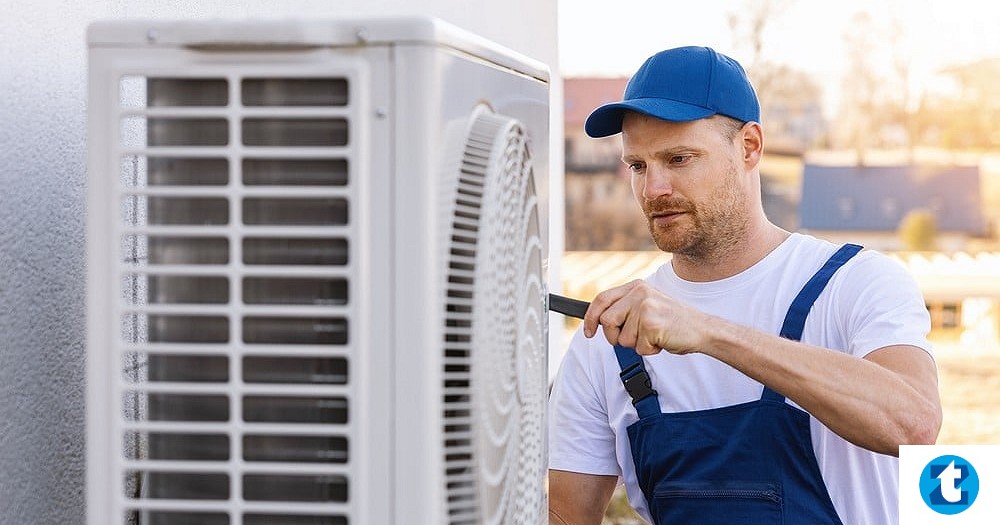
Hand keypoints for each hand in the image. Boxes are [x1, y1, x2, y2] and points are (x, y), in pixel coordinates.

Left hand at [582, 280, 711, 355]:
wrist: (702, 329)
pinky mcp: (651, 324)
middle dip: (615, 337)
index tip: (589, 332)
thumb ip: (626, 308)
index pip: (602, 299)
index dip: (590, 318)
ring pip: (622, 338)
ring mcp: (645, 307)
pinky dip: (649, 350)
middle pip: (607, 321)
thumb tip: (598, 320)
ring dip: (637, 345)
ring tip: (654, 336)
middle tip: (635, 339)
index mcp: (636, 287)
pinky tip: (662, 341)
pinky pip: (638, 348)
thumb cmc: (673, 322)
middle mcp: (639, 293)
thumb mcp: (647, 306)